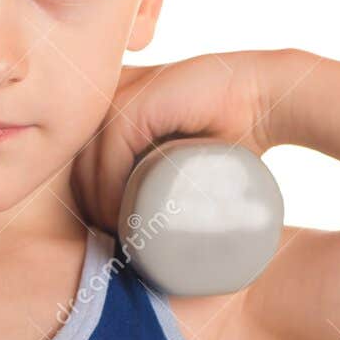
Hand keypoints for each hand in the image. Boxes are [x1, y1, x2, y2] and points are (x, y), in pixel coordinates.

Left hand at [69, 51, 281, 234]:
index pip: (79, 161)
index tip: (110, 234)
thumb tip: (123, 224)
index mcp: (111, 106)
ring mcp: (119, 96)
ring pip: (88, 162)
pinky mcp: (136, 102)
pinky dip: (110, 189)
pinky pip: (108, 153)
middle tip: (115, 242)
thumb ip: (146, 172)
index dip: (87, 199)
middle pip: (77, 164)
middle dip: (89, 207)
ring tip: (124, 236)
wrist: (263, 100)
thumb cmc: (224, 136)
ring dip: (99, 206)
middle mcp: (107, 97)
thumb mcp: (172, 157)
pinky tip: (124, 216)